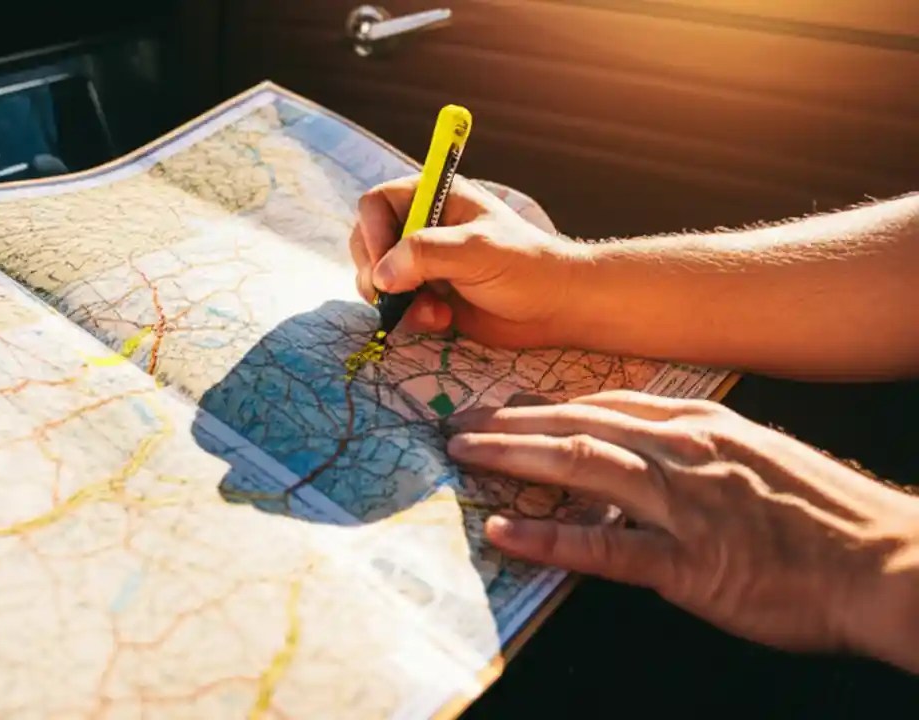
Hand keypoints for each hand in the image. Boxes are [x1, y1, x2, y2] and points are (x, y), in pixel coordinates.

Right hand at [348, 175, 581, 347]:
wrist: (557, 308)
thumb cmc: (525, 266)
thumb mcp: (476, 250)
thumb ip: (424, 254)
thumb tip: (381, 275)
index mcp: (435, 198)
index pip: (376, 205)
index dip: (372, 234)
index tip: (384, 267)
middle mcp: (424, 226)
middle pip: (368, 242)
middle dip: (377, 274)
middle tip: (393, 295)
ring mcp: (423, 263)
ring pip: (378, 279)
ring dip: (395, 301)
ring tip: (431, 312)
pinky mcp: (428, 295)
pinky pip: (397, 305)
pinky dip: (410, 316)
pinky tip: (442, 321)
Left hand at [445, 390, 918, 672]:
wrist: (887, 562)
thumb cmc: (822, 514)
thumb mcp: (753, 457)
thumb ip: (692, 450)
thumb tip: (636, 455)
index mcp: (698, 423)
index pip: (602, 403)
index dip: (543, 406)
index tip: (501, 408)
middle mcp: (683, 451)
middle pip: (576, 424)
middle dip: (510, 422)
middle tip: (458, 425)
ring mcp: (684, 504)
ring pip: (578, 465)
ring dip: (512, 457)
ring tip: (463, 456)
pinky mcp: (689, 563)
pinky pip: (603, 547)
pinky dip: (547, 537)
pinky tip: (502, 533)